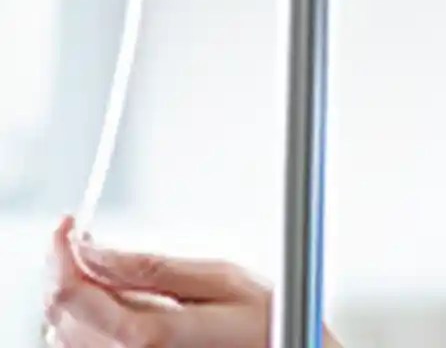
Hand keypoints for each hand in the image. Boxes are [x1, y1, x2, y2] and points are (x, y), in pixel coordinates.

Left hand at [45, 216, 270, 346]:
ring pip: (65, 338)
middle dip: (64, 271)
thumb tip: (93, 251)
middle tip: (83, 239)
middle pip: (61, 318)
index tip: (68, 226)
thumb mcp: (224, 280)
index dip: (60, 254)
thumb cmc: (268, 327)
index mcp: (155, 337)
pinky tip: (113, 302)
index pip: (75, 296)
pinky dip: (86, 323)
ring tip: (100, 268)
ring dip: (73, 298)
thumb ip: (153, 268)